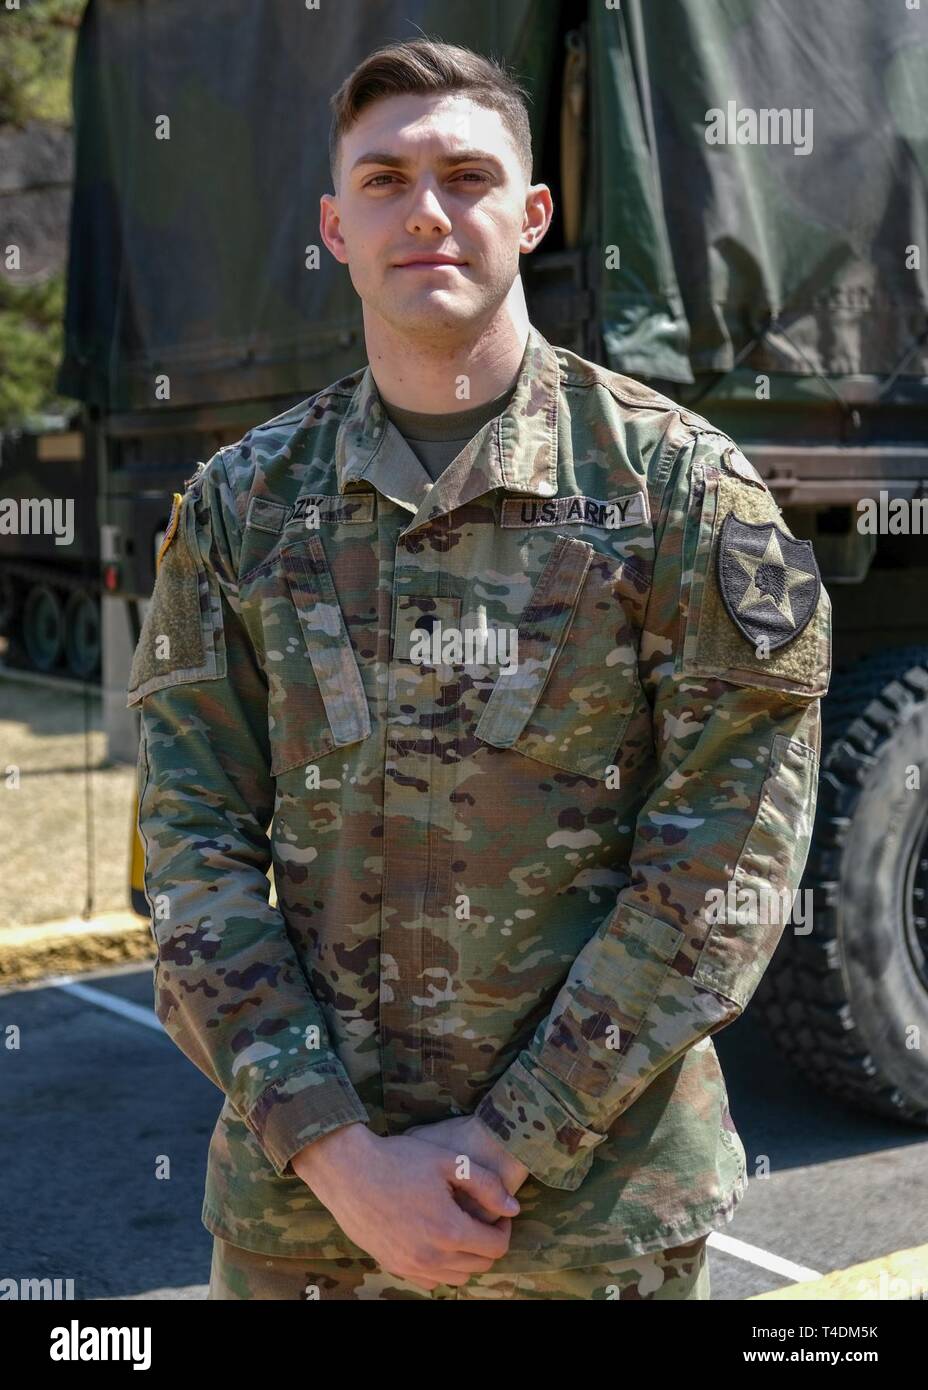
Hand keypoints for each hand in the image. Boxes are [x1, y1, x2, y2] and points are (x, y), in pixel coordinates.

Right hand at [290, 1122, 519, 1291]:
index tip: (497, 1214)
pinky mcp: (392, 1266)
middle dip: (487, 1244)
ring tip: (458, 1230)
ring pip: (455, 1278)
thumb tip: (513, 1209)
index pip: (495, 1247)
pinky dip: (440, 1268)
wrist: (348, 1170)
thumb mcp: (449, 1161)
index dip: (503, 1229)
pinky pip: (429, 1281)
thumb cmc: (399, 1160)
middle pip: (478, 1266)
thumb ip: (487, 1185)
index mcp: (449, 1230)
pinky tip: (434, 1242)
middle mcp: (431, 1256)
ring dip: (465, 1258)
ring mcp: (410, 1265)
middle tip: (480, 1220)